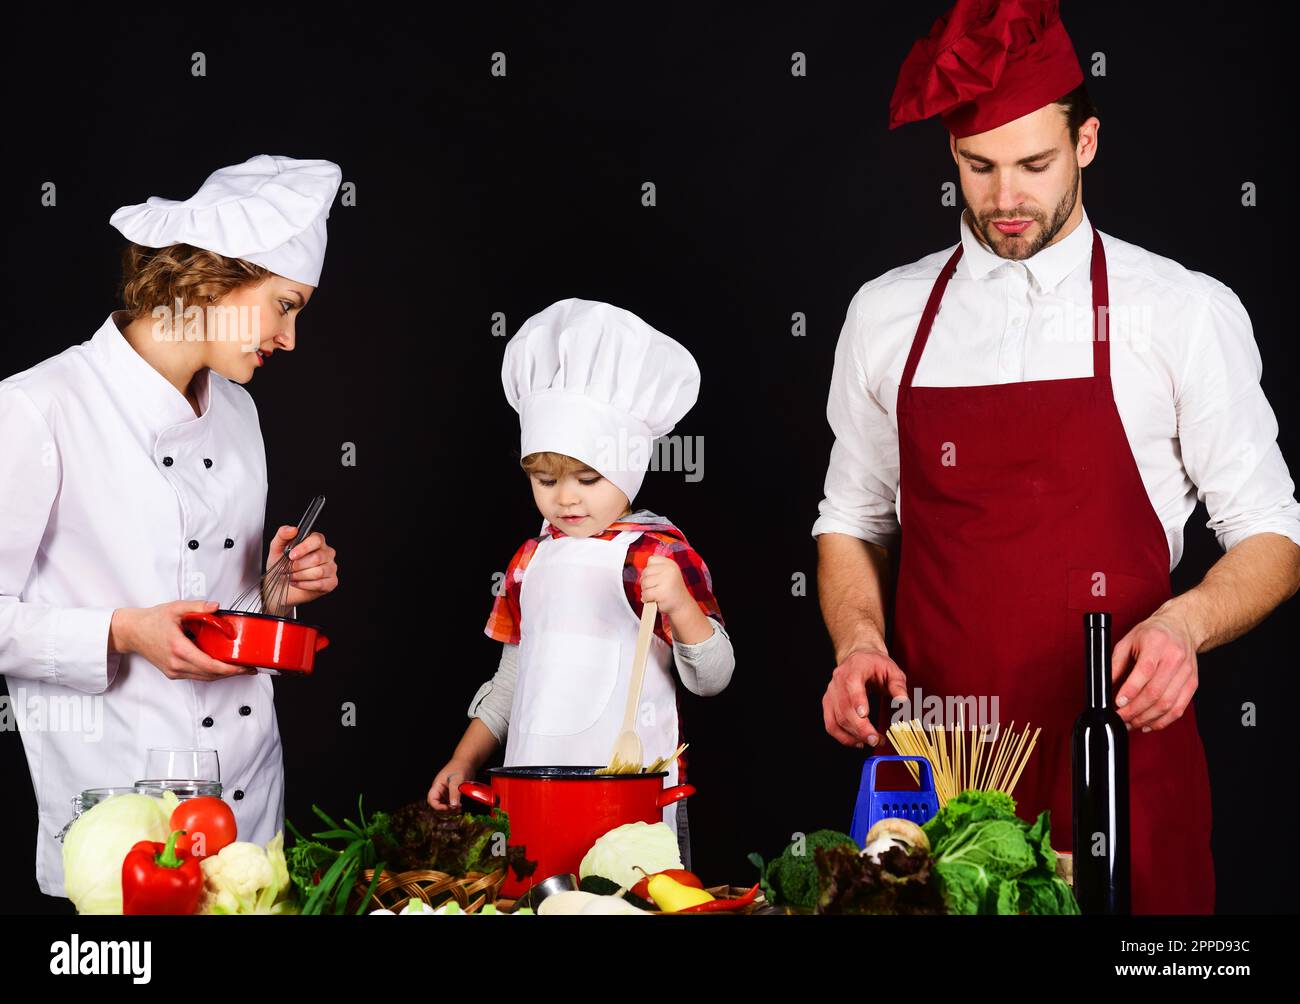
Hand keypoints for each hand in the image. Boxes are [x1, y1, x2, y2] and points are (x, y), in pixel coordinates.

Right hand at [110, 600, 253, 680]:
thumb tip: (216, 606)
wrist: (131, 632)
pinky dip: (211, 673)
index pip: (210, 665)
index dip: (230, 669)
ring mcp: (174, 670)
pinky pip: (196, 676)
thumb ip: (197, 607)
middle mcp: (176, 664)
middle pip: (210, 674)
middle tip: (249, 667)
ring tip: (240, 668)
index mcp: (179, 649)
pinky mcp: (173, 672)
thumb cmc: (152, 620)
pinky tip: (221, 666)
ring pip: (204, 678)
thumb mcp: (175, 608)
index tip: (244, 667)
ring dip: (222, 675)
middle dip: (232, 673)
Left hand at [266, 526, 338, 609]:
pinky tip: (297, 583)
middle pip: (317, 558)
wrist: (282, 584)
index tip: (291, 555)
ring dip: (300, 576)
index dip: (304, 548)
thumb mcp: (277, 548)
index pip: (317, 540)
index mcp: (316, 541)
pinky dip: (304, 585)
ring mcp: (331, 567)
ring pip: (318, 572)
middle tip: (287, 568)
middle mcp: (326, 553)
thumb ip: (282, 535)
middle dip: (298, 566)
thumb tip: (292, 529)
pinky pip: (320, 584)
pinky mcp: (331, 581)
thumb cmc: (282, 565)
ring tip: (291, 576)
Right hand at [427, 760, 474, 809]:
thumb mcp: (457, 780)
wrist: (467, 762)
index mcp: (437, 786)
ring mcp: (445, 793)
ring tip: (459, 809)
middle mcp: (439, 791)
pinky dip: (454, 808)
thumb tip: (453, 806)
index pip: (431, 800)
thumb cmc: (460, 768)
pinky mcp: (451, 794)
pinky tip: (460, 807)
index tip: (449, 808)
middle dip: (445, 810)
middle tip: (456, 809)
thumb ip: (454, 793)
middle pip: (437, 805)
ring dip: (450, 810)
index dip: (438, 807)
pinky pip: (449, 804)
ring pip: (443, 806)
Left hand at [638, 554, 691, 618]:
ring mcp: (666, 581)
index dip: (650, 570)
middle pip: (646, 571)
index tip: (656, 578)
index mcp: (670, 564)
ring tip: (653, 594)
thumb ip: (656, 569)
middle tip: (653, 588)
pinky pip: (645, 593)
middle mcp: (669, 570)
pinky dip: (645, 598)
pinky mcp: (661, 593)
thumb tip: (642, 573)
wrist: (682, 606)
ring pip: (644, 582)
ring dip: (645, 590)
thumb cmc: (671, 590)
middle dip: (645, 581)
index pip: (651, 560)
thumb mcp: (667, 574)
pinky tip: (652, 600)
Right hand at [823, 648, 908, 748]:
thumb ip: (898, 685)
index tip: (865, 715)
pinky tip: (858, 742)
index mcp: (854, 668)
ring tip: (872, 741)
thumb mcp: (892, 670)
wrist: (859, 658)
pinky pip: (831, 725)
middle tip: (876, 739)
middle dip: (860, 727)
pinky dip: (843, 737)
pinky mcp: (828, 704)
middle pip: (844, 707)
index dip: (856, 700)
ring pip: (836, 719)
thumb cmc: (876, 665)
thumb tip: (903, 702)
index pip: (851, 684)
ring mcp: (831, 693)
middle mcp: (838, 680)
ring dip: (853, 735)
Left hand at [1111, 606, 1199, 731]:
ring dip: (1147, 718)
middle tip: (1120, 718)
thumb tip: (1105, 686)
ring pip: (1167, 704)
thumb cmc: (1152, 633)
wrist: (1181, 627)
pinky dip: (1163, 721)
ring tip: (1131, 723)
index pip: (1145, 671)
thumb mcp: (1128, 640)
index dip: (1130, 690)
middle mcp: (1175, 658)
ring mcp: (1186, 673)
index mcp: (1157, 644)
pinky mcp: (1193, 684)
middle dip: (1135, 710)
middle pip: (1156, 692)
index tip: (1118, 703)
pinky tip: (1148, 724)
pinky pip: (1179, 708)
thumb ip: (1116, 663)